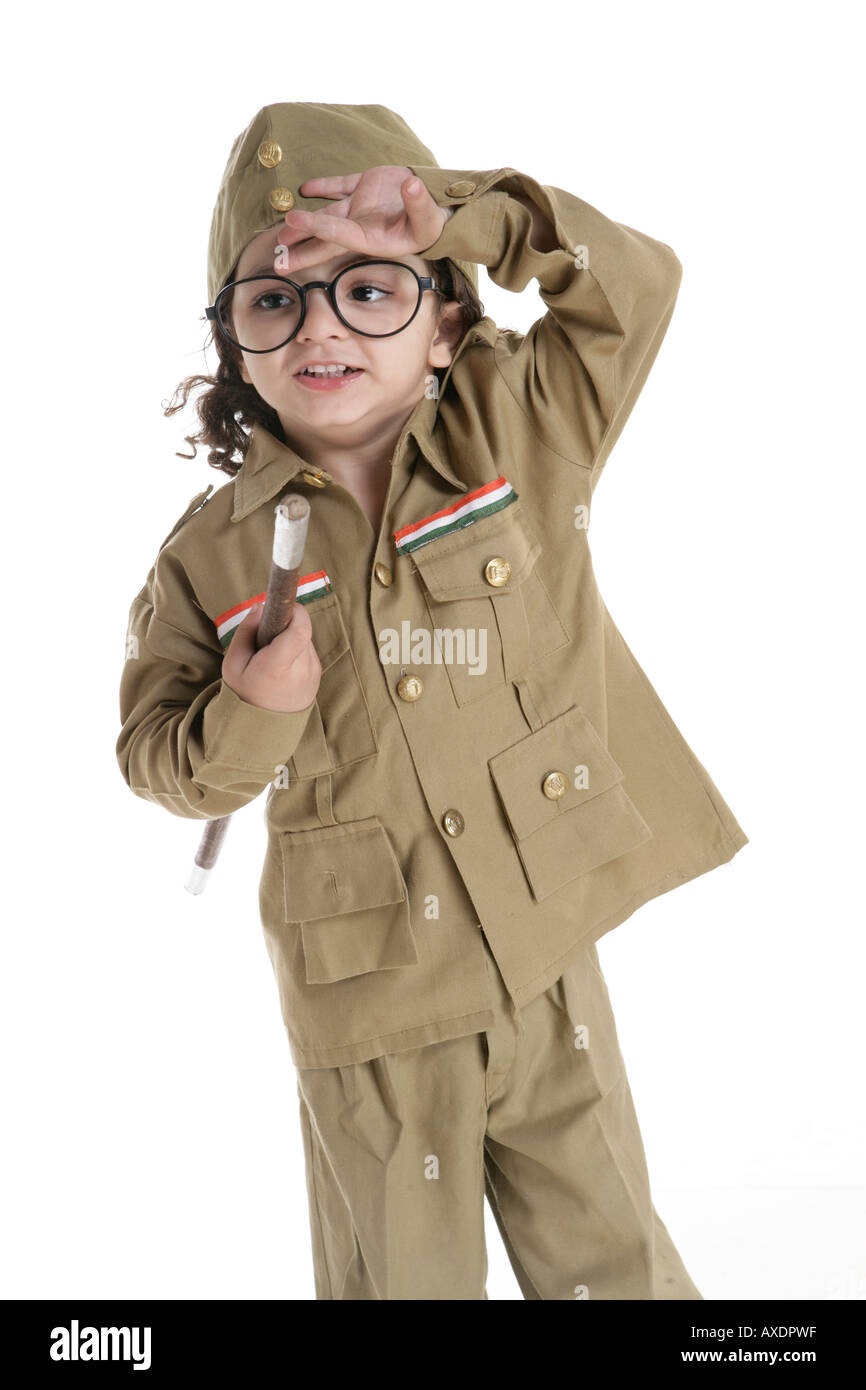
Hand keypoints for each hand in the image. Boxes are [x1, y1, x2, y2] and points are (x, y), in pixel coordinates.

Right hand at [221, 602, 320, 713]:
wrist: (264, 728)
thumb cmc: (245, 693)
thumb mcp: (233, 664)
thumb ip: (246, 632)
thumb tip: (260, 606)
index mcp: (278, 667)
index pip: (300, 629)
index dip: (296, 612)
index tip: (283, 606)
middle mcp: (301, 670)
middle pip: (302, 630)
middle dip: (286, 625)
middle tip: (267, 637)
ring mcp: (313, 673)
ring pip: (306, 638)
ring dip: (291, 637)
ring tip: (273, 655)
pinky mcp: (317, 674)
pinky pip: (308, 650)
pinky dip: (296, 649)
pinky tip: (282, 665)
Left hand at [273, 166, 452, 273]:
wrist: (441, 207)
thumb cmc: (435, 220)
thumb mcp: (430, 217)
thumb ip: (419, 203)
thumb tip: (410, 184)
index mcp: (373, 238)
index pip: (340, 233)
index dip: (317, 227)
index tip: (295, 221)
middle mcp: (362, 226)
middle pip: (326, 238)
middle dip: (302, 248)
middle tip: (277, 258)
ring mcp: (362, 207)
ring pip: (328, 214)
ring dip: (306, 220)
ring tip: (283, 228)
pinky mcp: (366, 187)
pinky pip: (341, 186)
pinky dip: (324, 187)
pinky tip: (305, 189)